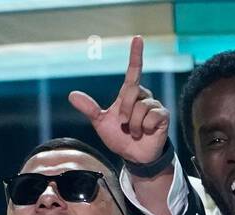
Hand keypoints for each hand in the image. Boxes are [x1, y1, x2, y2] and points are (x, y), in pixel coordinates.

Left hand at [67, 36, 169, 165]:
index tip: (137, 38)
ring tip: (135, 132)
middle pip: (133, 92)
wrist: (134, 156)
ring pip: (141, 108)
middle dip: (125, 111)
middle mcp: (143, 96)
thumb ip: (89, 109)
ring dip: (134, 125)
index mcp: (129, 94)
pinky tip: (146, 132)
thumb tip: (72, 95)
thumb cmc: (119, 138)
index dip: (135, 54)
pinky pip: (152, 117)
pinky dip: (145, 128)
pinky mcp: (163, 116)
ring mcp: (154, 106)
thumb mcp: (101, 123)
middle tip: (124, 125)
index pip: (134, 70)